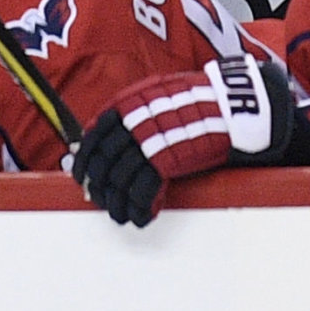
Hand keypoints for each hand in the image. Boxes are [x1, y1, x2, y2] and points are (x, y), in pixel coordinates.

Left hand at [71, 55, 291, 226]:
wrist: (227, 105)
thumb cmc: (195, 99)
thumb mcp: (155, 93)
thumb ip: (132, 111)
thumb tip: (111, 134)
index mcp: (126, 103)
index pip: (94, 136)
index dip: (85, 160)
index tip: (82, 176)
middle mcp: (132, 122)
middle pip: (103, 160)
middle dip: (98, 185)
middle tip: (98, 200)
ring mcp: (147, 142)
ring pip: (119, 179)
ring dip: (117, 202)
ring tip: (119, 215)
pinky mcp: (165, 161)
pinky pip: (143, 190)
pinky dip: (140, 207)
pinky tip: (141, 217)